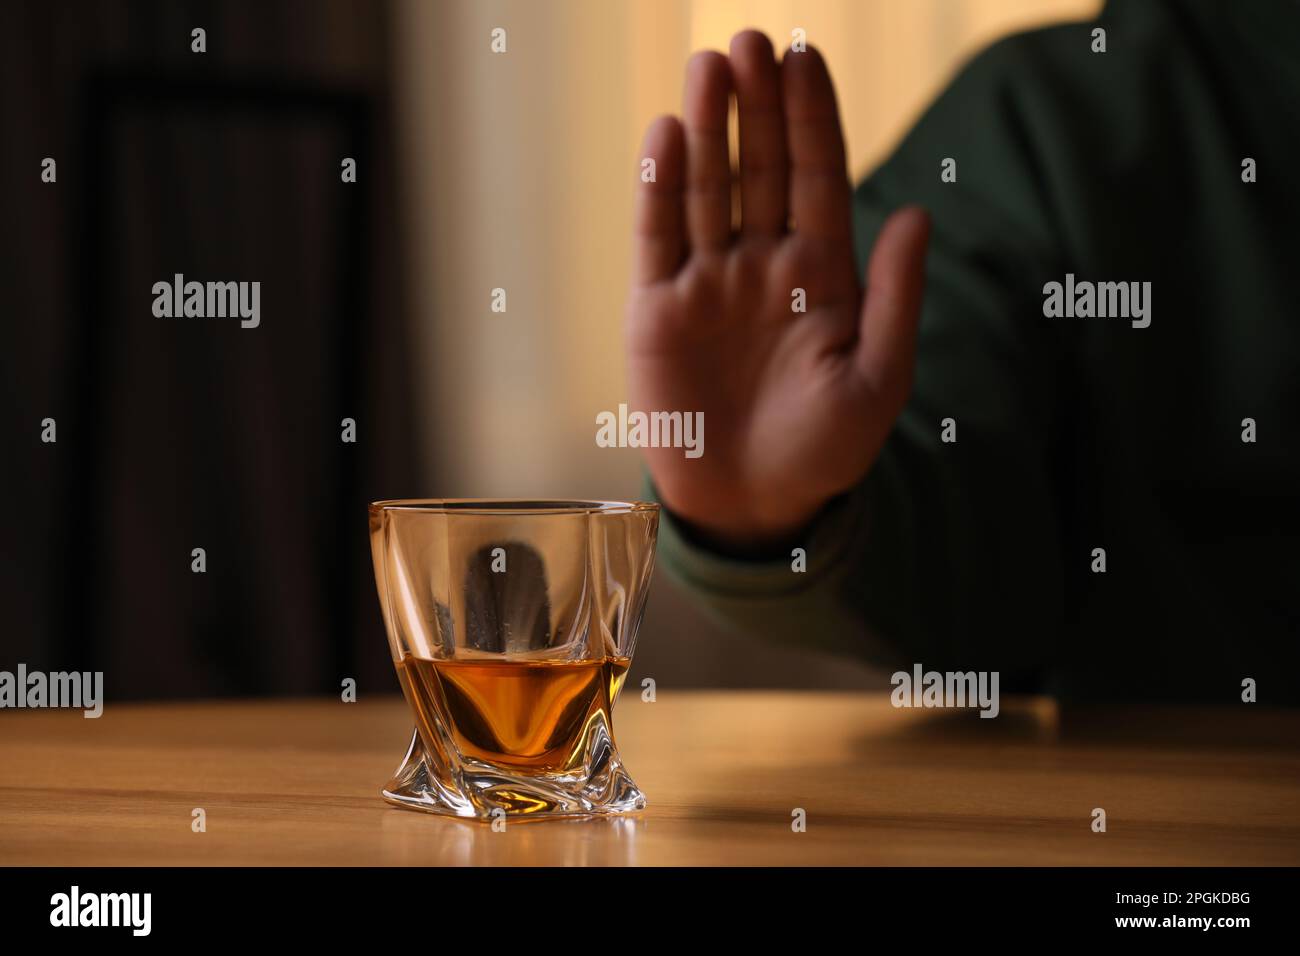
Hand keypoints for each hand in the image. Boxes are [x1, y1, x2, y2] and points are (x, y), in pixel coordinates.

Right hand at [626, 30, 930, 552]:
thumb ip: (894, 297)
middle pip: (758, 169)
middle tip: (749, 41)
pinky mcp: (657, 311)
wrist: (753, 508)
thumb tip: (914, 211)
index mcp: (820, 274)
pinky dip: (660, 189)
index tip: (804, 57)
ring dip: (707, 129)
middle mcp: (761, 266)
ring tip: (708, 66)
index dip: (810, 119)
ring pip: (705, 190)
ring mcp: (707, 284)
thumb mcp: (878, 380)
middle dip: (755, 106)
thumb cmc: (824, 451)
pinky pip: (657, 238)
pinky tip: (669, 136)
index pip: (815, 178)